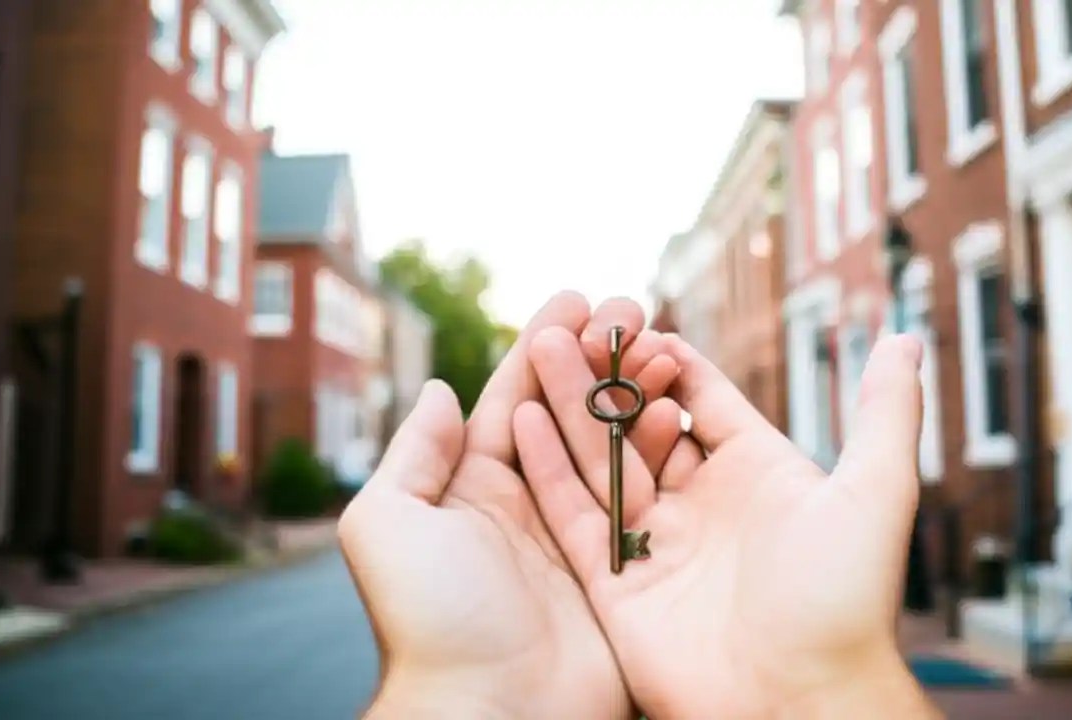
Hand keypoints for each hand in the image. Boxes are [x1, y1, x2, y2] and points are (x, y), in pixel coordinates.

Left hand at [338, 293, 677, 718]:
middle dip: (602, 355)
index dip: (543, 345)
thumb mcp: (388, 526)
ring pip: (613, 444)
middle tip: (636, 306)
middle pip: (569, 411)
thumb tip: (436, 389)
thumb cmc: (430, 623)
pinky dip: (663, 449)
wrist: (491, 714)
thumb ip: (411, 454)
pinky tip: (683, 408)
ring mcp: (579, 534)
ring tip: (668, 346)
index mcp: (473, 490)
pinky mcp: (623, 565)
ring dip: (638, 390)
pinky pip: (646, 494)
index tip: (578, 297)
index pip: (512, 397)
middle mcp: (528, 506)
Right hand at [514, 330, 941, 718]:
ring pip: (602, 461)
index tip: (635, 322)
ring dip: (569, 408)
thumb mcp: (875, 493)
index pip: (703, 398)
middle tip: (570, 328)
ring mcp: (657, 541)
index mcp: (756, 472)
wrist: (801, 705)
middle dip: (607, 376)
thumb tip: (905, 337)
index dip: (669, 359)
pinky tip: (519, 419)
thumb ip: (885, 411)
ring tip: (538, 350)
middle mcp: (703, 502)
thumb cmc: (846, 604)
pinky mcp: (616, 584)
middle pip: (643, 423)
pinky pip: (574, 517)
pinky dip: (547, 470)